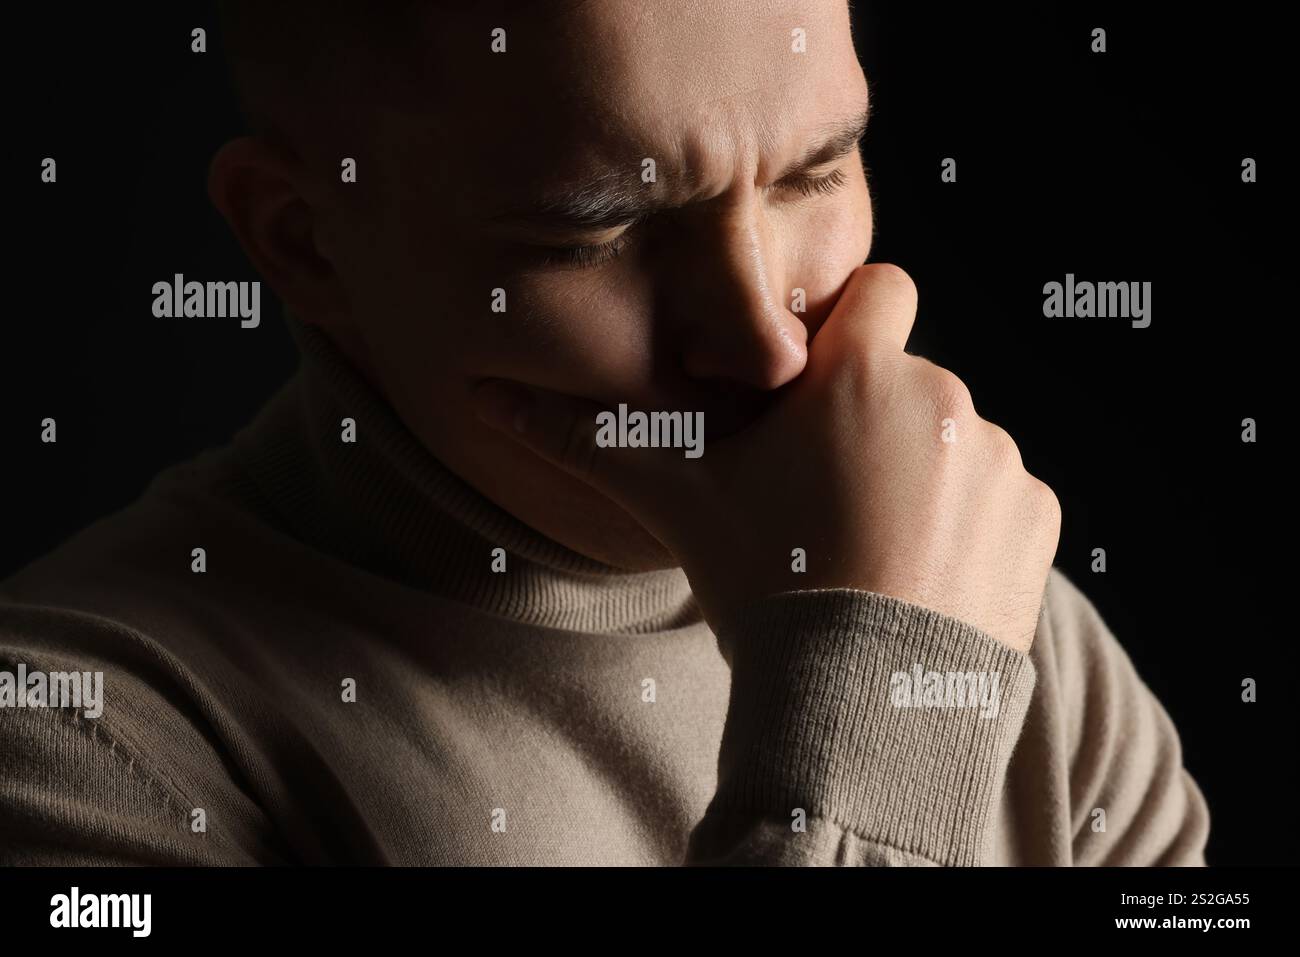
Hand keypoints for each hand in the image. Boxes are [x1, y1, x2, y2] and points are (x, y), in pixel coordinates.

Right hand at [471, 263, 1059, 652]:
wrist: (860, 703)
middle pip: (907, 377)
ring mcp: (1002, 461)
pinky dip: (970, 522)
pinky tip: (919, 573)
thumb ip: (589, 439)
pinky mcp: (1038, 519)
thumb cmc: (765, 585)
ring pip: (953, 438)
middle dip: (871, 417)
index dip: (848, 328)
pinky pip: (1001, 494)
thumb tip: (481, 394)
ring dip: (919, 471)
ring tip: (870, 546)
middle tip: (823, 497)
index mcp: (864, 374)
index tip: (815, 389)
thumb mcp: (677, 504)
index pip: (881, 287)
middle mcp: (947, 399)